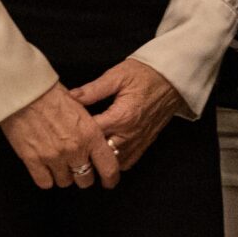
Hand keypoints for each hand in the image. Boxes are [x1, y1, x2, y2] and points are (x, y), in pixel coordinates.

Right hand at [0, 82, 120, 190]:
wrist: (23, 90)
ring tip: (57, 163)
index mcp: (90, 134)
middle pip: (85, 180)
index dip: (110, 178)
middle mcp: (75, 149)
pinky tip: (43, 168)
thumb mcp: (79, 106)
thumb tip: (93, 142)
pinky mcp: (33, 159)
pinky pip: (45, 182)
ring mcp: (53, 156)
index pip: (109, 167)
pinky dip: (45, 178)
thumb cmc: (50, 92)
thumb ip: (88, 128)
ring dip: (62, 175)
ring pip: (64, 182)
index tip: (108, 181)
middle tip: (76, 167)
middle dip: (82, 175)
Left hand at [67, 57, 180, 171]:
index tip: (63, 131)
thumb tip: (70, 97)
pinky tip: (104, 156)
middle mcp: (130, 134)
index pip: (92, 134)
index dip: (76, 134)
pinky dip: (115, 162)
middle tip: (69, 149)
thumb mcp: (117, 76)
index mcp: (121, 117)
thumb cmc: (145, 74)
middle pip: (102, 153)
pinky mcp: (146, 143)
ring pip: (115, 162)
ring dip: (100, 160)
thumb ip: (93, 90)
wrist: (174, 79)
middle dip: (85, 153)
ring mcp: (139, 141)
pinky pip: (128, 162)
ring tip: (84, 155)